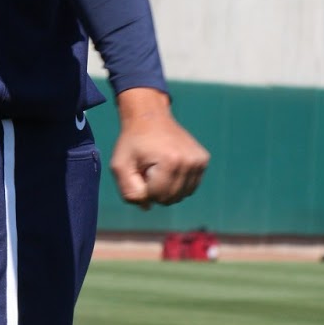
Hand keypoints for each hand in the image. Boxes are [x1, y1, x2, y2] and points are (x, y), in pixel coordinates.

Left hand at [110, 87, 209, 209]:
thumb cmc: (132, 142)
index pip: (157, 196)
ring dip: (166, 188)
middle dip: (155, 190)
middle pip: (170, 198)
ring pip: (181, 195)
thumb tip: (147, 207)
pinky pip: (189, 187)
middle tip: (148, 169)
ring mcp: (199, 161)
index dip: (144, 190)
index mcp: (171, 161)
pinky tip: (169, 168)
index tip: (140, 171)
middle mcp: (190, 162)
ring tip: (158, 168)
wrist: (149, 116)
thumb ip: (129, 192)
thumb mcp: (120, 166)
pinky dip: (177, 183)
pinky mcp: (203, 161)